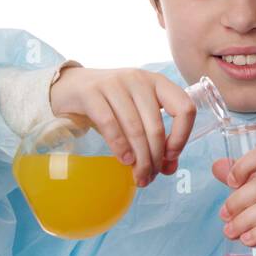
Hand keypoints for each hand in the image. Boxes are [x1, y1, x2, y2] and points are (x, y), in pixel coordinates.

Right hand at [50, 66, 195, 186]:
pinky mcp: (92, 92)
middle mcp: (139, 79)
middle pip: (156, 126)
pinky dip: (119, 146)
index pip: (185, 108)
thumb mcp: (137, 115)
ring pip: (135, 128)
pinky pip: (110, 124)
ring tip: (139, 176)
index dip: (182, 136)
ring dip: (139, 158)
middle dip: (155, 158)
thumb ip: (155, 139)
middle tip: (150, 177)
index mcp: (158, 83)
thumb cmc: (110, 105)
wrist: (70, 87)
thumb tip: (170, 168)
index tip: (171, 156)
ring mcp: (115, 83)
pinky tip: (124, 160)